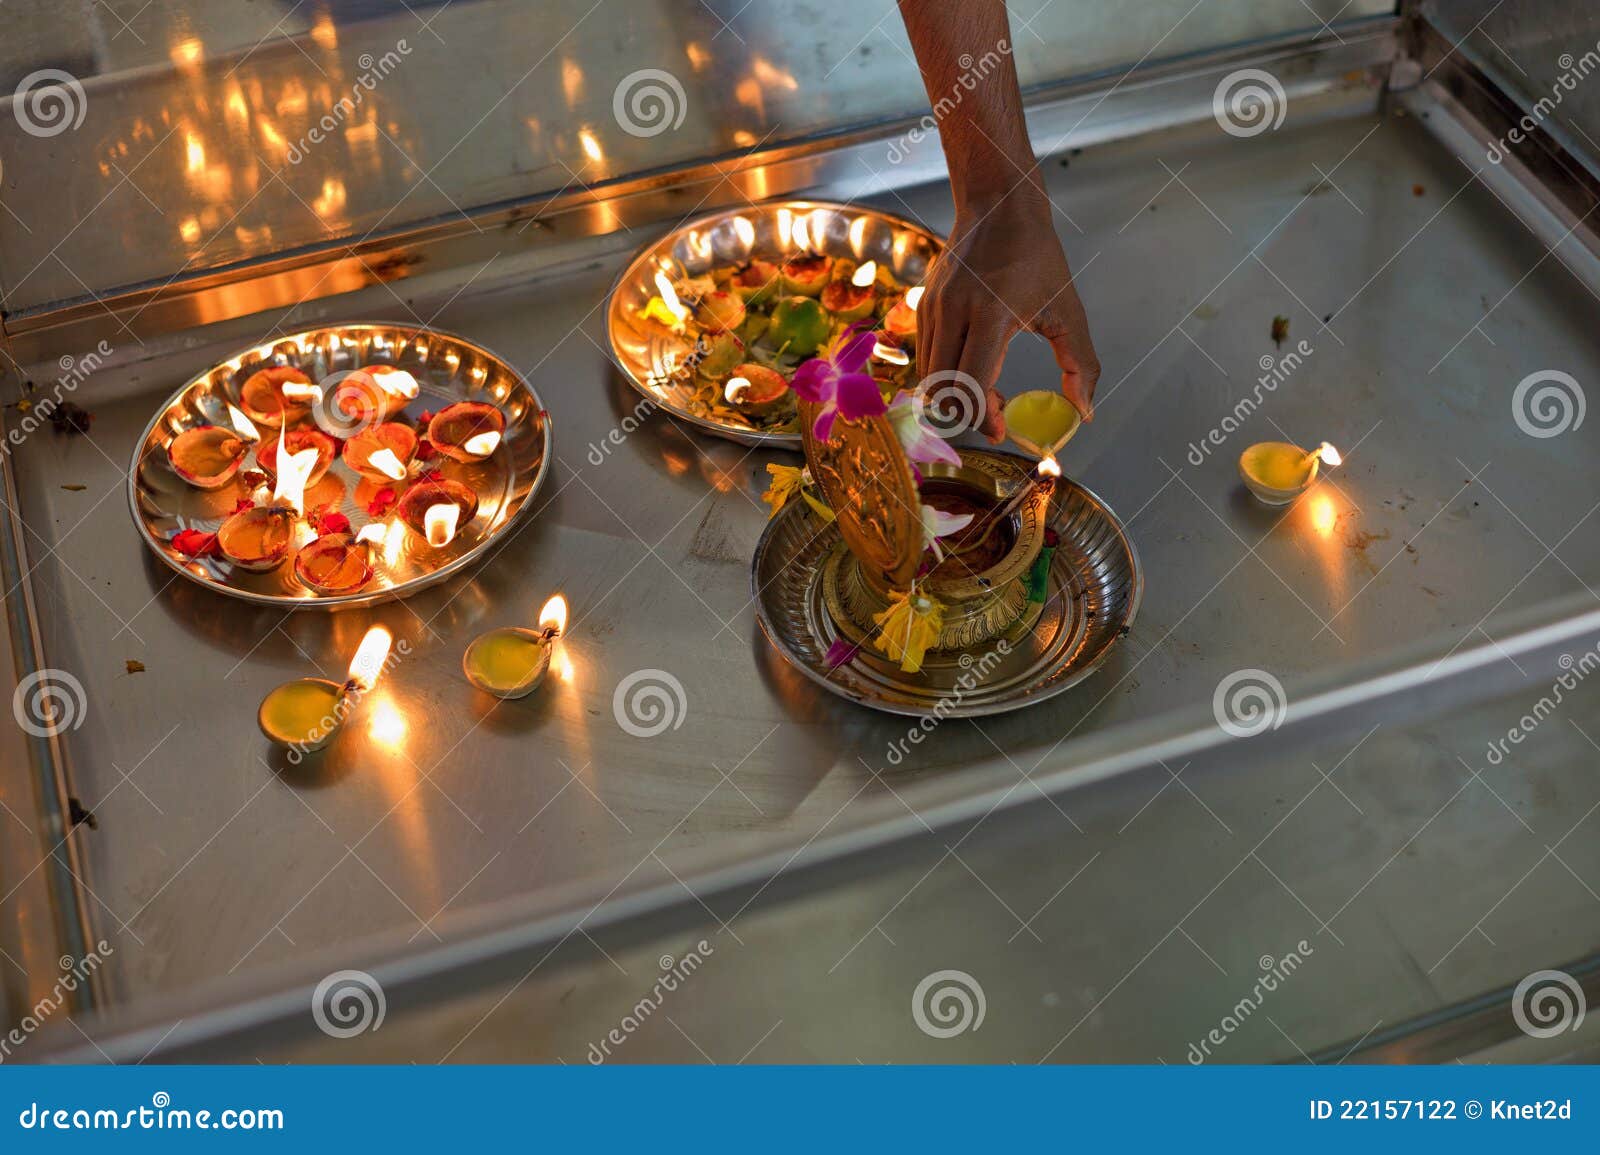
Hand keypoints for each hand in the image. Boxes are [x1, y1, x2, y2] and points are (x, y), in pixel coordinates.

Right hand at [915, 182, 1098, 442]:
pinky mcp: (923, 306)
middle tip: (995, 413)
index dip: (981, 416)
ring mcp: (933, 308)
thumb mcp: (1067, 309)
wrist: (998, 205)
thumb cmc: (1036, 255)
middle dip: (967, 412)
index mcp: (989, 313)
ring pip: (929, 377)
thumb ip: (1080, 363)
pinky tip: (973, 367)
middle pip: (942, 389)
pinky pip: (926, 356)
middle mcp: (953, 312)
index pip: (970, 383)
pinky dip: (946, 374)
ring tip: (987, 390)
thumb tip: (1084, 410)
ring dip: (955, 395)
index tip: (1000, 430)